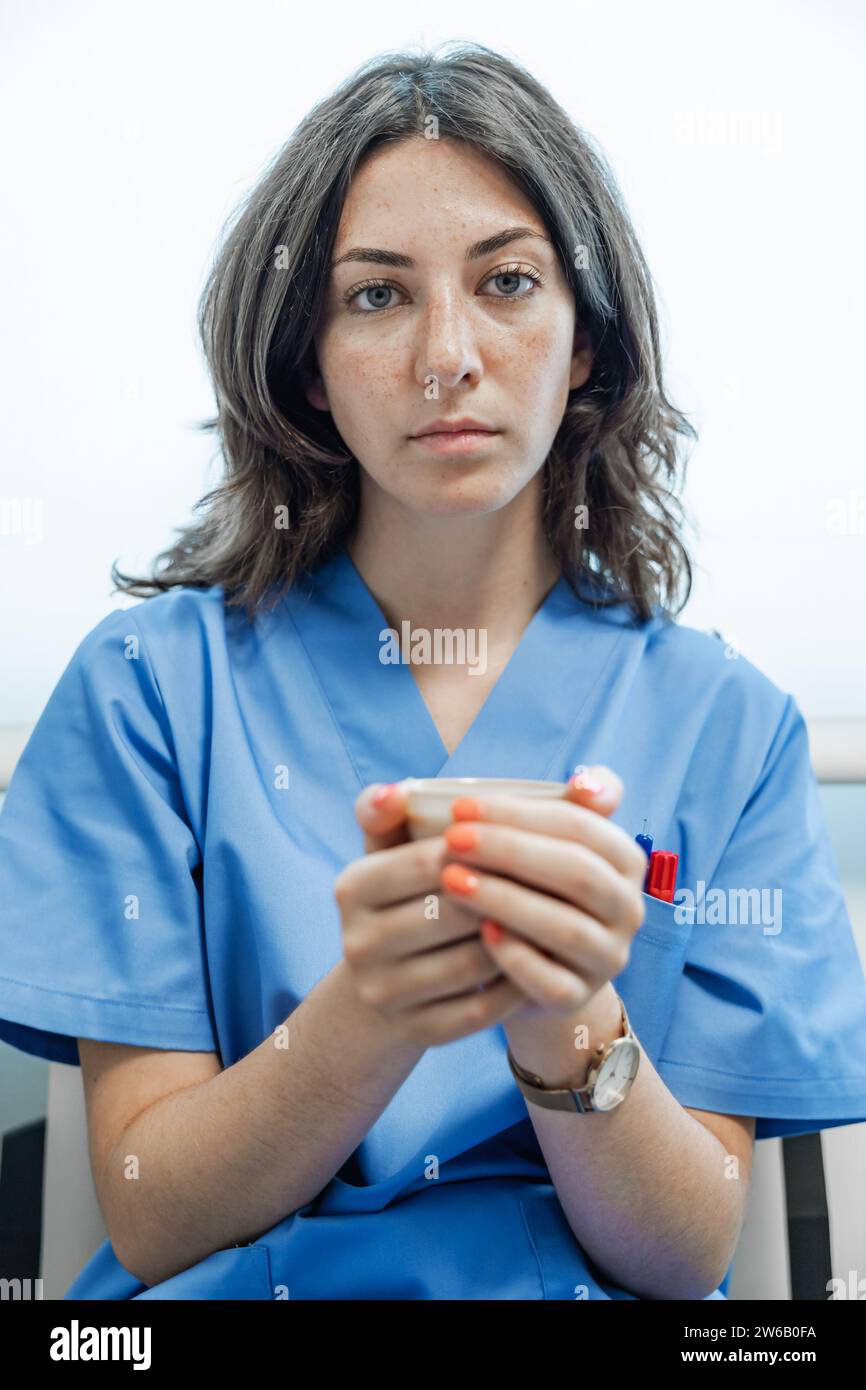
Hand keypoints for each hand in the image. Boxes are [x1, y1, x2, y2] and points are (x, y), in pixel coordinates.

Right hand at [333, 781, 527, 1047]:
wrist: (388, 976)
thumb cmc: (406, 891)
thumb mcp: (393, 846)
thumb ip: (397, 808)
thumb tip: (396, 791)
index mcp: (351, 886)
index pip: (433, 860)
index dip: (488, 849)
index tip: (528, 839)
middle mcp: (356, 942)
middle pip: (455, 912)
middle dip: (508, 894)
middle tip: (554, 880)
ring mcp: (383, 993)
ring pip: (473, 963)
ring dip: (519, 939)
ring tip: (552, 917)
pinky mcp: (415, 1031)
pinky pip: (481, 1009)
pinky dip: (516, 984)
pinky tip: (539, 960)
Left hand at [438, 767, 646, 1021]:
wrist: (522, 967)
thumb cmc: (524, 884)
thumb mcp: (534, 841)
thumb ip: (558, 803)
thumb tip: (585, 781)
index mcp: (624, 858)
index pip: (580, 825)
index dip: (519, 814)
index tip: (459, 807)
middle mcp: (628, 908)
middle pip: (577, 873)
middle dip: (509, 851)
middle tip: (451, 839)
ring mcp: (607, 957)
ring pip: (567, 928)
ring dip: (506, 900)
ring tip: (452, 881)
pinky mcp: (578, 997)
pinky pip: (553, 982)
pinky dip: (517, 956)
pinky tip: (480, 933)